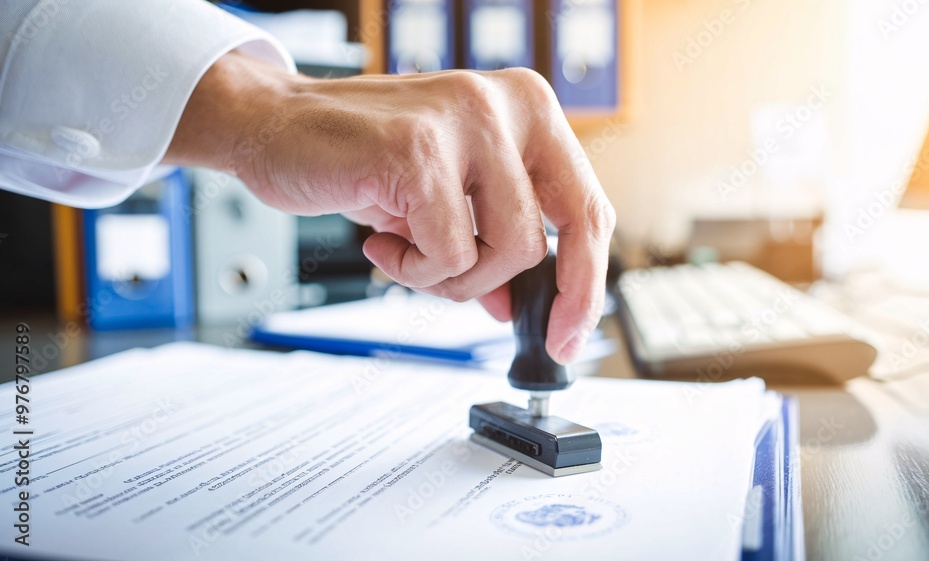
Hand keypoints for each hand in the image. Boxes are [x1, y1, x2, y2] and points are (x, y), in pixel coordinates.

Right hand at [165, 52, 615, 363]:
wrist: (274, 124)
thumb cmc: (360, 156)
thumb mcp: (445, 199)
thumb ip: (490, 242)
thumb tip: (520, 305)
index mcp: (527, 107)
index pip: (587, 206)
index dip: (586, 282)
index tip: (570, 331)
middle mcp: (505, 104)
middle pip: (563, 233)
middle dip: (547, 296)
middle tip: (523, 330)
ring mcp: (465, 122)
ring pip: (508, 251)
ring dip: (455, 278)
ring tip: (410, 255)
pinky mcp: (418, 152)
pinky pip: (449, 254)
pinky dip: (414, 270)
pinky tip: (382, 244)